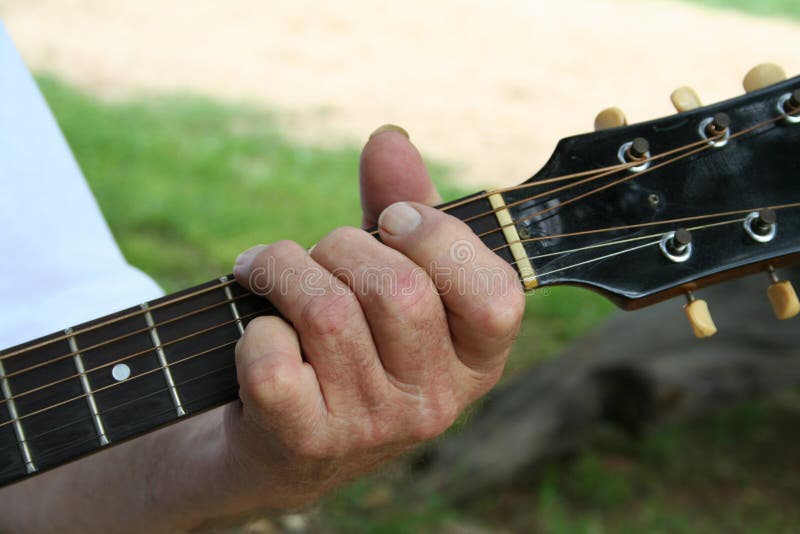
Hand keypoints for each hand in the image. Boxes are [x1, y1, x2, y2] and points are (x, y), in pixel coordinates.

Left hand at [227, 125, 525, 508]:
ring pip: (328, 314)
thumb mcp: (388, 276)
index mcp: (475, 359)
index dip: (439, 239)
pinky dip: (255, 324)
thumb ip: (399, 205)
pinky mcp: (305, 441)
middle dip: (341, 246)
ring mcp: (372, 428)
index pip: (497, 297)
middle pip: (398, 291)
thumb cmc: (348, 342)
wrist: (282, 442)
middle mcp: (435, 402)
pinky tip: (258, 329)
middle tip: (318, 255)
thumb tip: (389, 139)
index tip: (391, 220)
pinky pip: (274, 358)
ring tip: (268, 272)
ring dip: (283, 270)